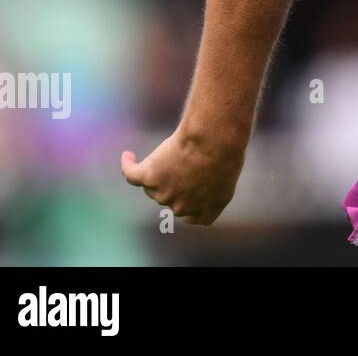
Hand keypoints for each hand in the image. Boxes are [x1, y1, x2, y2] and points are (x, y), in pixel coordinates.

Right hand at [120, 126, 246, 224]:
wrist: (213, 141)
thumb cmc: (227, 152)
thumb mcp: (229, 175)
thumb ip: (213, 184)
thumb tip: (199, 179)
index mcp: (207, 211)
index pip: (192, 216)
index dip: (189, 205)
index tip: (189, 193)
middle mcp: (182, 208)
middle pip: (171, 197)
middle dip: (176, 182)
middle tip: (187, 159)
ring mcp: (163, 195)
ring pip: (153, 184)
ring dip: (161, 170)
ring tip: (175, 149)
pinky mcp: (149, 178)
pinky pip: (132, 175)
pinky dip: (128, 165)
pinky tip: (128, 156)